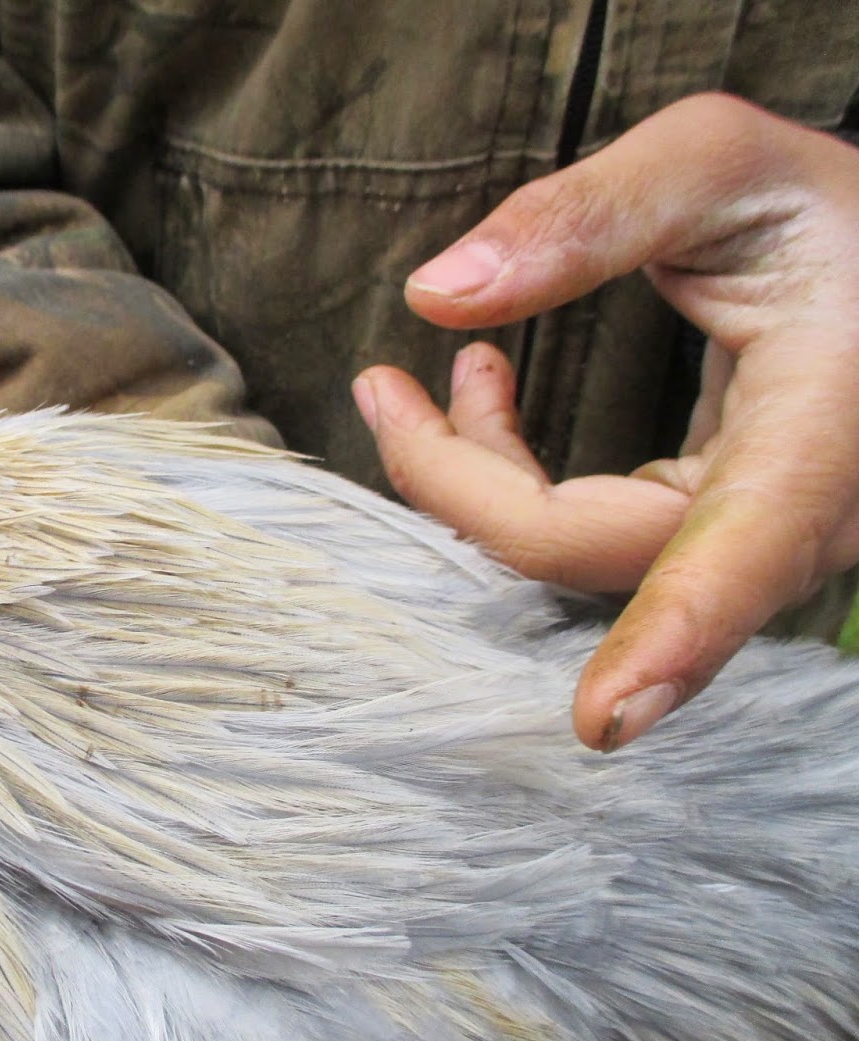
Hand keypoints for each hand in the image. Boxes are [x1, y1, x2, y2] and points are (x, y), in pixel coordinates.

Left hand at [352, 93, 858, 751]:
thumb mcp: (721, 162)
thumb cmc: (815, 208)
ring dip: (477, 479)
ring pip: (579, 554)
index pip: (741, 555)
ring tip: (414, 383)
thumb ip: (588, 217)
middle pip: (593, 551)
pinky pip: (592, 537)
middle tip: (382, 391)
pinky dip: (515, 477)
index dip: (670, 640)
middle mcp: (806, 511)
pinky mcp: (718, 535)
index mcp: (829, 429)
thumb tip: (436, 296)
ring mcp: (761, 538)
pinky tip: (484, 390)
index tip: (600, 722)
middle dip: (461, 487)